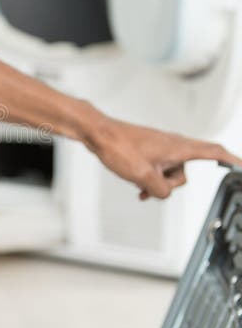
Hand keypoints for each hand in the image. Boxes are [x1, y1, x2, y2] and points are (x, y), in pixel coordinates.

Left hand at [84, 112, 241, 199]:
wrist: (99, 134)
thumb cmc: (118, 147)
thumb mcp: (142, 175)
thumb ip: (161, 189)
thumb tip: (164, 194)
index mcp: (178, 147)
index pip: (213, 152)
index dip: (231, 160)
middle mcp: (173, 145)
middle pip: (184, 173)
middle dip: (169, 185)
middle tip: (149, 184)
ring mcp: (161, 148)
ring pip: (168, 174)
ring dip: (154, 182)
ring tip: (136, 180)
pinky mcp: (150, 152)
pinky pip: (157, 171)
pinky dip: (149, 179)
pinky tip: (137, 185)